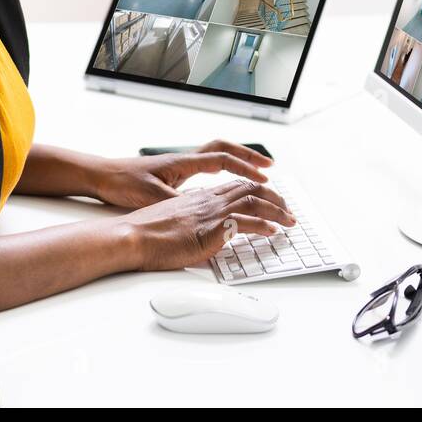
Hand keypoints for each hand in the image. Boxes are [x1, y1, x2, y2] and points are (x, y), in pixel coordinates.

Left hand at [90, 140, 273, 209]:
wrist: (101, 176)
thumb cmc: (123, 182)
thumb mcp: (152, 195)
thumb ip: (178, 203)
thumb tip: (202, 211)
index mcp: (183, 162)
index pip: (224, 159)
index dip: (246, 168)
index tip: (265, 179)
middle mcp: (184, 160)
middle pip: (225, 150)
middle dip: (249, 157)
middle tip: (269, 167)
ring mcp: (179, 166)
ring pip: (216, 157)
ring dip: (237, 163)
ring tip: (255, 174)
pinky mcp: (173, 175)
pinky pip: (205, 169)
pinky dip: (222, 173)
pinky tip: (226, 187)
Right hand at [116, 177, 295, 270]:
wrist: (131, 236)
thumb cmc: (143, 232)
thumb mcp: (171, 221)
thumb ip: (188, 221)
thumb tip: (198, 231)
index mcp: (198, 197)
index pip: (234, 186)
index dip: (255, 189)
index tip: (269, 195)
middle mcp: (207, 200)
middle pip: (249, 188)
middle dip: (274, 196)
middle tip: (287, 209)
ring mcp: (210, 212)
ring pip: (254, 200)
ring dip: (277, 210)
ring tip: (290, 219)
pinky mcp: (211, 229)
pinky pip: (246, 222)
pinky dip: (264, 225)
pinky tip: (274, 231)